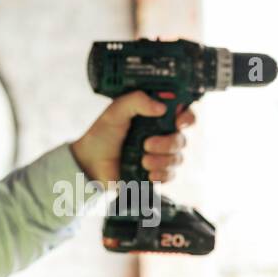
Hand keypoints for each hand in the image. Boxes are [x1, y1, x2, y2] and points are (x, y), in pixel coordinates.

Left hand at [69, 90, 196, 185]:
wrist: (90, 162)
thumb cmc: (102, 134)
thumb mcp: (116, 110)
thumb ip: (137, 101)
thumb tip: (161, 107)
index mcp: (156, 117)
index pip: (183, 115)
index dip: (187, 118)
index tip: (179, 122)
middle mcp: (162, 135)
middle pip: (182, 139)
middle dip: (168, 143)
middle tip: (147, 144)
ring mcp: (160, 155)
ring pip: (177, 158)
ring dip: (161, 160)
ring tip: (143, 160)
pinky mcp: (156, 172)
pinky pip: (171, 175)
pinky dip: (162, 174)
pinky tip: (148, 173)